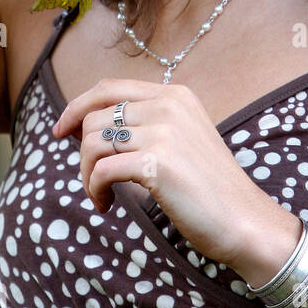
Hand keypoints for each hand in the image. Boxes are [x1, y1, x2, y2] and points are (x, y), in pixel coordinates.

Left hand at [52, 77, 300, 275]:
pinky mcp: (158, 163)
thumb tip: (82, 128)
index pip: (109, 88)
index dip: (76, 107)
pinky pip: (101, 170)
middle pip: (94, 117)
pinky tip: (107, 205)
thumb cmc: (209, 189)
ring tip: (101, 195)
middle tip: (94, 180)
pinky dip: (94, 190)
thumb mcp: (180, 141)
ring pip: (93, 142)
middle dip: (82, 152)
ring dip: (86, 174)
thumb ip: (143, 126)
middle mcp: (169, 105)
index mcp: (175, 95)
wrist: (245, 220)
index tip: (61, 132)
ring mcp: (165, 132)